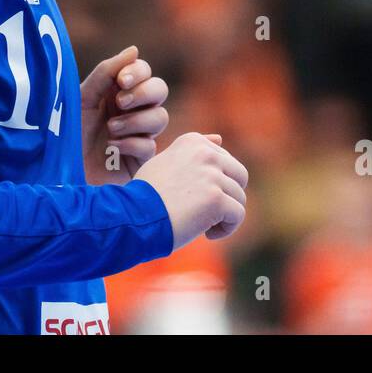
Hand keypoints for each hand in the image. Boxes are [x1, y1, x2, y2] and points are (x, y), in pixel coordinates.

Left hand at [80, 45, 168, 184]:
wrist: (59, 173)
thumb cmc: (66, 134)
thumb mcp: (81, 99)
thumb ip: (106, 73)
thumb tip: (134, 49)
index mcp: (117, 93)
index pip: (144, 72)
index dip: (138, 72)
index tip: (121, 80)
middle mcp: (132, 111)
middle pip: (160, 90)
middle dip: (143, 93)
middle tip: (120, 103)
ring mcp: (139, 136)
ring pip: (160, 117)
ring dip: (135, 121)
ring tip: (111, 130)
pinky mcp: (141, 162)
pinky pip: (151, 146)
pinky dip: (131, 144)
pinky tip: (112, 149)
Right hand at [134, 132, 248, 248]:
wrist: (133, 217)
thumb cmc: (146, 195)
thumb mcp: (166, 161)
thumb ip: (193, 151)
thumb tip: (219, 138)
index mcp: (193, 142)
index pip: (225, 161)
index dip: (214, 184)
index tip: (193, 196)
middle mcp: (205, 153)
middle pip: (239, 177)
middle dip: (226, 196)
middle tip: (204, 212)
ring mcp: (212, 175)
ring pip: (239, 198)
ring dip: (223, 216)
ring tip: (201, 224)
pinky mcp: (216, 199)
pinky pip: (238, 215)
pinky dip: (226, 229)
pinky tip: (207, 234)